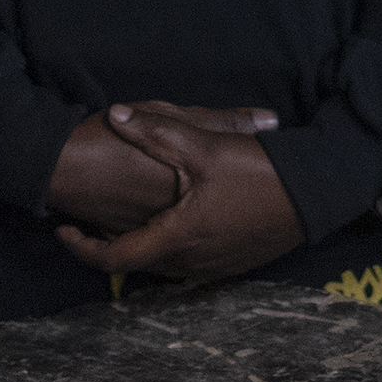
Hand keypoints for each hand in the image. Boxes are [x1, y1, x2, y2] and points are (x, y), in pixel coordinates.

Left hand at [59, 106, 306, 285]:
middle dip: (112, 242)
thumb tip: (117, 115)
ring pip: (164, 263)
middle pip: (138, 261)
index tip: (64, 229)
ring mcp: (216, 266)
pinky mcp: (237, 263)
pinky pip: (190, 262)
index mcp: (176, 237)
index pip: (114, 256)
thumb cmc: (260, 174)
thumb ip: (157, 130)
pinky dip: (172, 246)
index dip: (81, 247)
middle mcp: (191, 261)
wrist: (318, 194)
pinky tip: (178, 221)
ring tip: (130, 219)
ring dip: (143, 245)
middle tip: (94, 219)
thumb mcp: (205, 148)